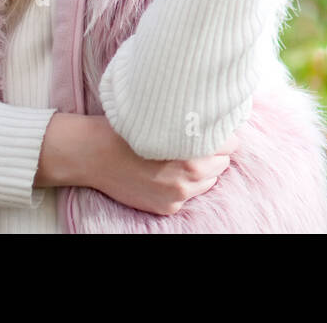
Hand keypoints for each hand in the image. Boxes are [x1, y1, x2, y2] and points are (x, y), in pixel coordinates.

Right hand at [82, 116, 240, 216]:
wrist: (95, 153)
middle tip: (196, 142)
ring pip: (208, 181)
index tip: (215, 128)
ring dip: (201, 171)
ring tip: (180, 157)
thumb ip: (193, 125)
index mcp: (193, 150)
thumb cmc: (130, 127)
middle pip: (222, 163)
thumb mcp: (166, 118)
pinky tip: (166, 172)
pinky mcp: (167, 208)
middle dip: (213, 153)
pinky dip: (183, 185)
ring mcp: (178, 195)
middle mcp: (189, 176)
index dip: (222, 134)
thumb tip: (219, 122)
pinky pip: (189, 196)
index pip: (231, 143)